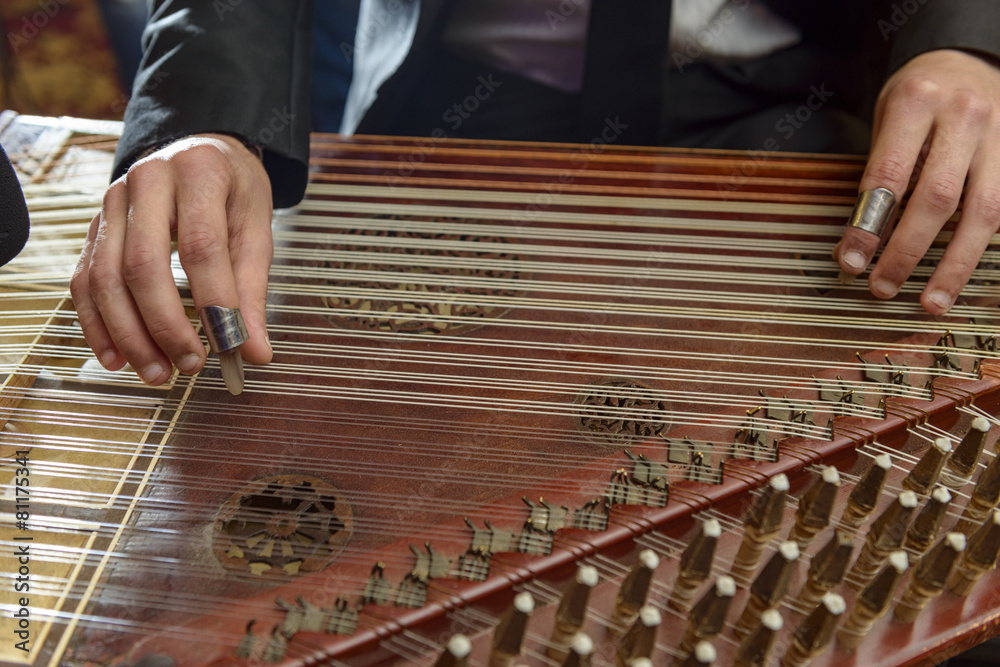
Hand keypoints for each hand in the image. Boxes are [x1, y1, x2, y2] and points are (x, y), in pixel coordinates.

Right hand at [71, 134, 273, 384]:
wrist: (200, 150)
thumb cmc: (232, 189)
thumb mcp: (257, 228)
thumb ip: (253, 291)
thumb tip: (254, 351)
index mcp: (199, 173)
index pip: (201, 247)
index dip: (213, 303)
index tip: (229, 346)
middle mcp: (148, 182)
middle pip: (143, 265)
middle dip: (165, 326)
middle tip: (190, 365)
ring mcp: (112, 202)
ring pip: (105, 277)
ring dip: (129, 335)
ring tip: (157, 372)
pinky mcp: (95, 226)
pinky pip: (84, 280)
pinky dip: (97, 324)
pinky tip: (117, 357)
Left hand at [835, 49, 999, 313]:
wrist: (970, 60)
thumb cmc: (919, 97)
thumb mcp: (887, 118)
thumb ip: (878, 174)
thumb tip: (857, 244)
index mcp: (917, 102)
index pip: (888, 175)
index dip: (868, 226)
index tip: (851, 262)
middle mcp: (964, 115)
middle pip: (937, 198)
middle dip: (907, 251)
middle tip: (881, 287)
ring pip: (983, 212)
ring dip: (954, 265)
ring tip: (930, 302)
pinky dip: (980, 248)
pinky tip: (959, 277)